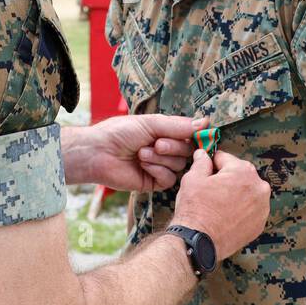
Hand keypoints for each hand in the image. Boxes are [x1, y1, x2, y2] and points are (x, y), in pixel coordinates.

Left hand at [72, 114, 204, 191]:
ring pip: (179, 165)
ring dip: (161, 159)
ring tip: (141, 154)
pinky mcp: (153, 182)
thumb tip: (206, 122)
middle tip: (156, 144)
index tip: (200, 135)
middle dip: (173, 147)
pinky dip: (159, 171)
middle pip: (188, 151)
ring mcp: (159, 166)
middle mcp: (165, 150)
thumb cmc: (120, 132)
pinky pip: (169, 179)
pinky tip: (144, 166)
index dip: (195, 136)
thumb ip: (178, 125)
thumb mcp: (151, 123)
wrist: (99, 152)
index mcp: (164, 133)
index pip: (190, 135)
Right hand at [172, 149, 270, 261]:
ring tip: (217, 205)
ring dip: (235, 194)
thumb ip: (201, 162)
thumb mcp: (193, 179)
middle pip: (239, 174)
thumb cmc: (196, 209)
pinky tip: (226, 215)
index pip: (225, 158)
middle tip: (210, 191)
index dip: (211, 164)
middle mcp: (259, 187)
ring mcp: (262, 207)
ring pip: (247, 192)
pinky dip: (241, 210)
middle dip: (226, 179)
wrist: (199, 242)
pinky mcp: (260, 224)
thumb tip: (202, 154)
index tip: (205, 170)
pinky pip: (250, 209)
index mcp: (243, 171)